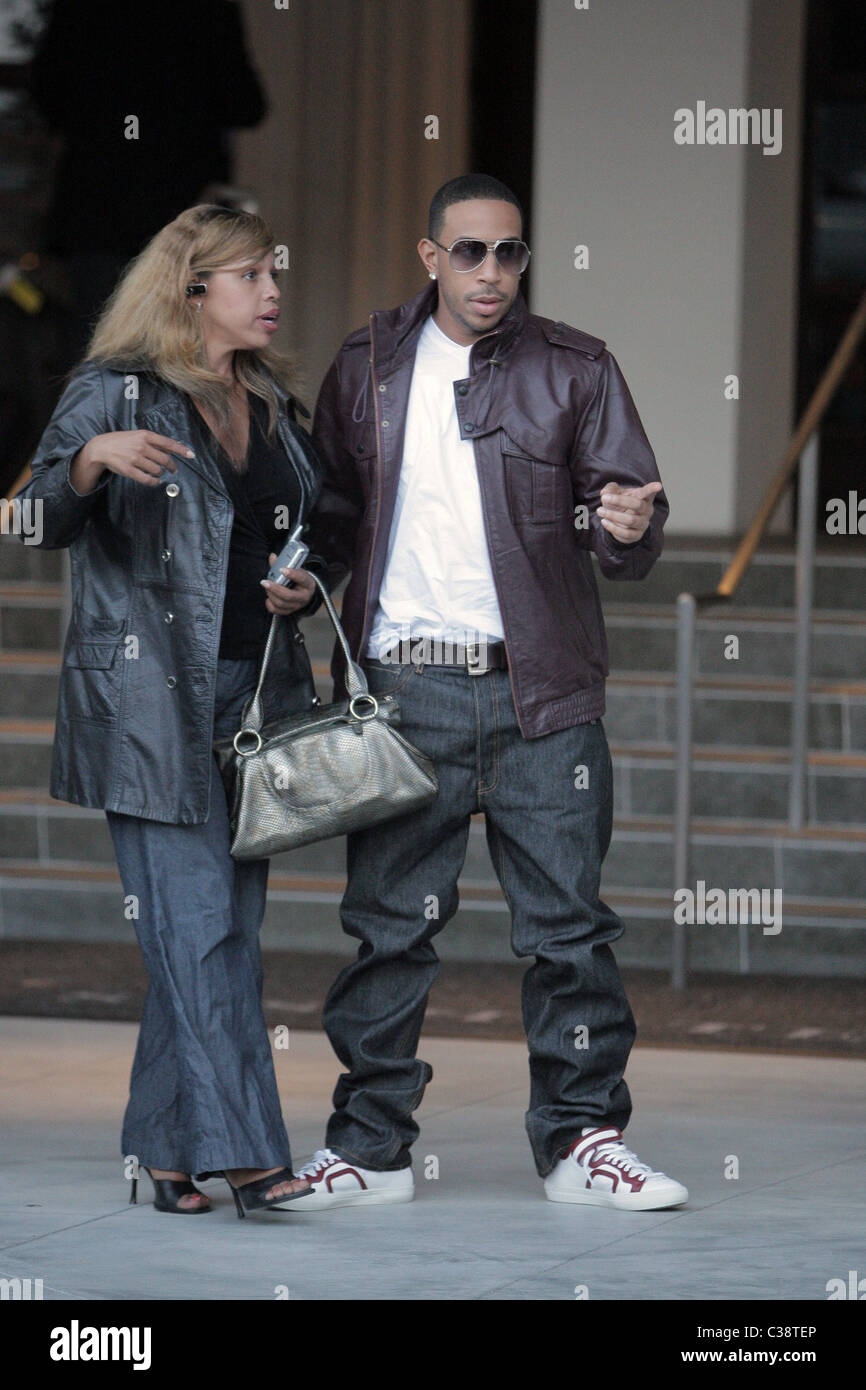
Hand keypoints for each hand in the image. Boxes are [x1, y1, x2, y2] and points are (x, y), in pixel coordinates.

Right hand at [78, 431, 194, 484]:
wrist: (101, 448)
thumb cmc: (121, 441)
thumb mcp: (137, 435)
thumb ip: (153, 442)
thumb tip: (172, 449)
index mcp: (145, 435)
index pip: (168, 443)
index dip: (181, 450)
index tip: (191, 455)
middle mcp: (141, 446)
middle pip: (165, 459)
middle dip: (171, 466)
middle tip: (173, 469)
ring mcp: (135, 458)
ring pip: (157, 470)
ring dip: (161, 473)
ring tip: (158, 473)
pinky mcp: (129, 470)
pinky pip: (148, 479)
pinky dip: (154, 482)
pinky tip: (156, 481)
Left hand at [261, 554, 316, 613]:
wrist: (306, 593)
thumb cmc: (300, 580)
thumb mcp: (296, 571)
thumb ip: (283, 564)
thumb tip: (272, 556)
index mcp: (308, 583)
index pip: (302, 578)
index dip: (292, 574)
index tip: (282, 569)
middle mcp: (304, 596)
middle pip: (288, 595)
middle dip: (275, 588)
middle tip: (264, 582)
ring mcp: (297, 606)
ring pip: (281, 603)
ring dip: (271, 594)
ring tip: (266, 587)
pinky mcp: (290, 611)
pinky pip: (278, 611)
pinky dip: (270, 605)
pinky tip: (268, 598)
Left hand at [597, 480, 662, 542]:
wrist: (620, 523)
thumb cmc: (620, 504)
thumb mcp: (615, 493)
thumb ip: (610, 489)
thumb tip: (605, 493)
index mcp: (644, 497)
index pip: (648, 492)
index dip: (652, 489)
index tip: (658, 486)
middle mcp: (647, 510)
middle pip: (638, 505)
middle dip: (619, 500)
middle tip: (604, 498)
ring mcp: (643, 523)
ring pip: (631, 520)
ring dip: (613, 515)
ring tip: (599, 511)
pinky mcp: (637, 535)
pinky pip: (625, 533)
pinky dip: (612, 527)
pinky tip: (604, 521)